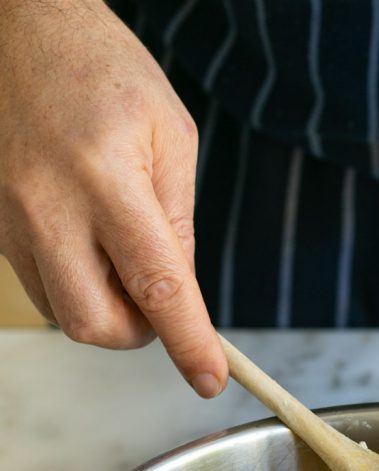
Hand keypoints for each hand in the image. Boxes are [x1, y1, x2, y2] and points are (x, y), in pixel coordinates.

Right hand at [0, 0, 226, 395]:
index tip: (211, 380)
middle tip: (159, 300)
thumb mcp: (171, 138)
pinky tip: (91, 246)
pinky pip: (42, 288)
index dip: (188, 343)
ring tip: (122, 256)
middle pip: (97, 324)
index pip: (157, 287)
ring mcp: (11, 221)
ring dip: (108, 310)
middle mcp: (49, 207)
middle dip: (139, 334)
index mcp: (106, 179)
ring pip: (65, 315)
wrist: (18, 31)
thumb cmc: (104, 72)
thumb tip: (181, 295)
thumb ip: (179, 224)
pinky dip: (78, 287)